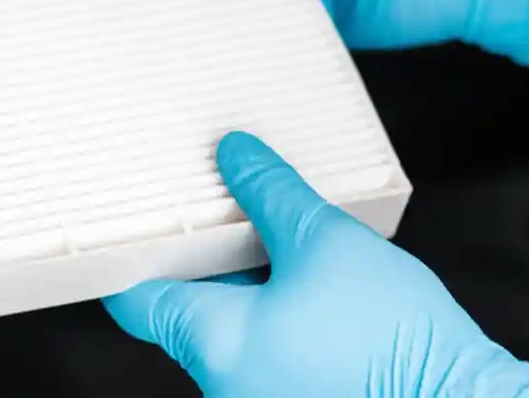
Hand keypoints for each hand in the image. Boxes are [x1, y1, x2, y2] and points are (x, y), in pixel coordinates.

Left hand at [102, 132, 528, 397]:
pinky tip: (311, 294)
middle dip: (204, 265)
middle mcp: (225, 385)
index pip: (136, 301)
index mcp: (214, 343)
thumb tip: (235, 155)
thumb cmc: (396, 342)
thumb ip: (271, 193)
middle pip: (185, 315)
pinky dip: (275, 322)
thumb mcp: (327, 241)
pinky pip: (266, 358)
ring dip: (245, 293)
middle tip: (219, 216)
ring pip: (230, 336)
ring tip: (276, 247)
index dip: (132, 258)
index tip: (132, 230)